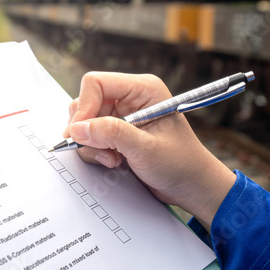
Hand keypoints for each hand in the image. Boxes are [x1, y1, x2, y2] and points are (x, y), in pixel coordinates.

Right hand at [63, 72, 234, 228]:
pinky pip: (91, 137)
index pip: (96, 84)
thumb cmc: (181, 163)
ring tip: (113, 159)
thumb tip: (77, 128)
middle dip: (88, 130)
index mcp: (143, 89)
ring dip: (92, 145)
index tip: (80, 133)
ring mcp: (122, 116)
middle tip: (102, 150)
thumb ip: (111, 134)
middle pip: (86, 103)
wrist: (191, 185)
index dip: (84, 107)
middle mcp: (130, 98)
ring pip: (85, 122)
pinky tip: (115, 161)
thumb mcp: (145, 149)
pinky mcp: (117, 133)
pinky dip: (96, 152)